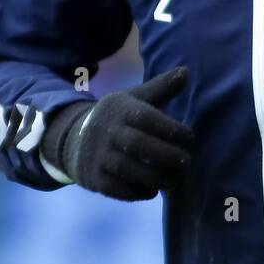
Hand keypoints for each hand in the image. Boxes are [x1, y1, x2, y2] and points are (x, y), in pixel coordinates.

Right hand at [43, 66, 195, 200]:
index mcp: (120, 109)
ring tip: (175, 180)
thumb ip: (161, 88)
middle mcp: (107, 131)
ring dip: (157, 178)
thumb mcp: (134, 98)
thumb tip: (186, 72)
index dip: (173, 130)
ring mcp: (98, 156)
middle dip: (168, 156)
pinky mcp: (95, 179)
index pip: (148, 118)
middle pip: (139, 145)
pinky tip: (152, 189)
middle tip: (187, 163)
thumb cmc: (117, 118)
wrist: (74, 139)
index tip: (190, 138)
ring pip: (129, 170)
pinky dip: (139, 192)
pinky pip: (119, 189)